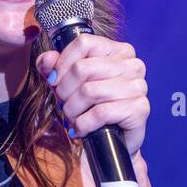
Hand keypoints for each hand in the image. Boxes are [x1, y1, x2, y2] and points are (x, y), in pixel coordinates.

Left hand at [35, 33, 149, 157]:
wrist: (109, 143)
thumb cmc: (89, 108)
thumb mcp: (66, 84)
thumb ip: (53, 67)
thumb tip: (47, 59)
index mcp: (118, 50)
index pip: (84, 43)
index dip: (62, 63)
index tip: (54, 81)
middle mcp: (132, 65)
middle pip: (83, 68)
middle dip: (64, 91)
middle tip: (64, 104)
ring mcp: (138, 86)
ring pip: (89, 91)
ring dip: (72, 109)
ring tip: (71, 118)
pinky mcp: (140, 109)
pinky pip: (101, 113)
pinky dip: (83, 124)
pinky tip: (80, 129)